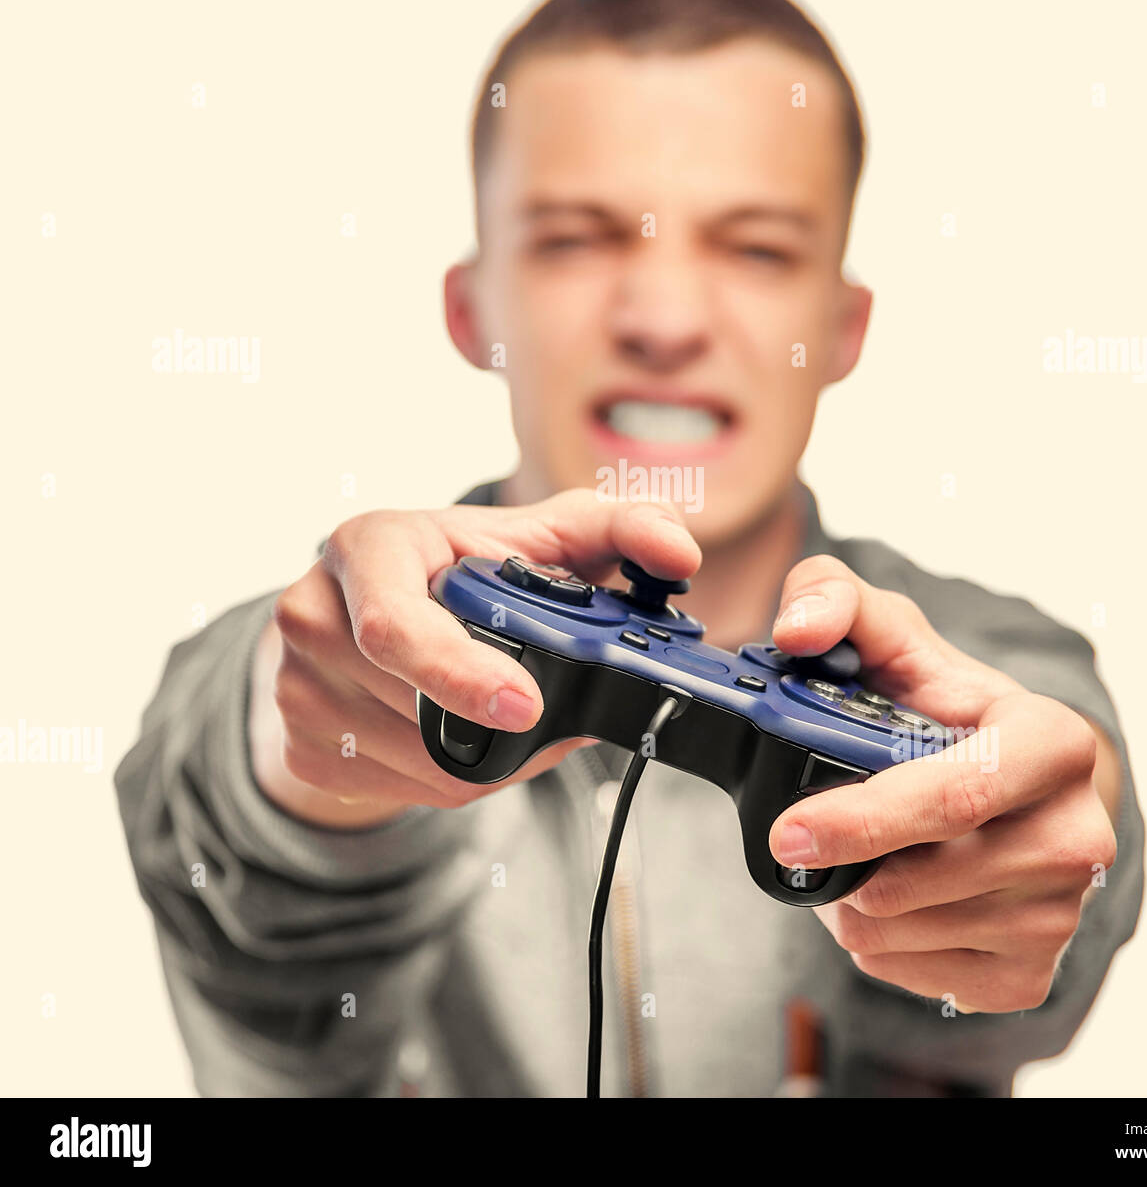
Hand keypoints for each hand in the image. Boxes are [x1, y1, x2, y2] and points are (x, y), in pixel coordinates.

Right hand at [251, 490, 699, 828]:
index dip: (460, 672)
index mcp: (368, 547)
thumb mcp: (538, 533)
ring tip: (505, 713)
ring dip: (484, 758)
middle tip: (547, 711)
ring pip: (414, 763)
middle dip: (498, 725)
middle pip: (412, 708)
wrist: (366, 614)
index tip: (527, 705)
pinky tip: (460, 734)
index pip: (396, 624)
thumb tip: (678, 551)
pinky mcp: (299, 747)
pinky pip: (400, 792)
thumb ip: (619, 528)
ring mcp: (294, 686)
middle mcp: (312, 612)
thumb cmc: (459, 567)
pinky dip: (450, 780)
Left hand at [766, 555, 1117, 1012]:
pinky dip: (879, 943)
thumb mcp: (891, 633)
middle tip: (809, 835)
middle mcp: (1077, 833)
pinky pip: (916, 977)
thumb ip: (833, 598)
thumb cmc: (944, 707)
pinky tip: (892, 897)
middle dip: (844, 864)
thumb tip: (796, 629)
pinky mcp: (1034, 974)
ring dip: (854, 902)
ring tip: (862, 855)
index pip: (955, 798)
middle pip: (920, 880)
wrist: (1009, 783)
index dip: (862, 820)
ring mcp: (1063, 912)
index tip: (787, 831)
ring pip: (907, 934)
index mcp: (1052, 743)